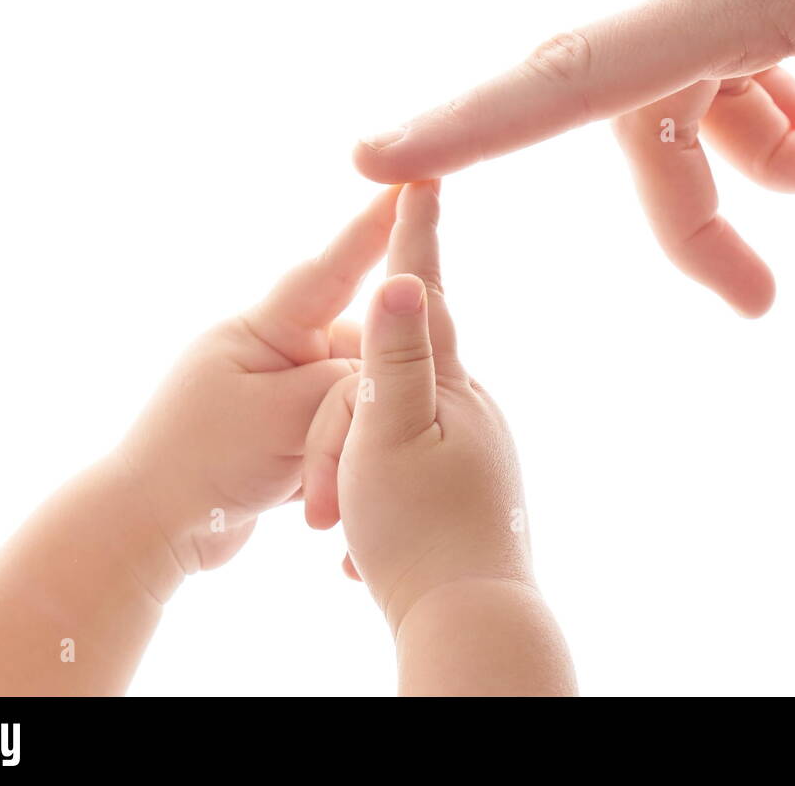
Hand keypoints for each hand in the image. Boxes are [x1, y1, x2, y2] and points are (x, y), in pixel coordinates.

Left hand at [113, 187, 399, 577]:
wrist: (149, 530)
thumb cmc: (205, 463)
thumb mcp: (286, 417)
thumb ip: (349, 385)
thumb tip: (388, 370)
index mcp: (262, 328)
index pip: (333, 268)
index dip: (376, 226)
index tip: (415, 180)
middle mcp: (272, 349)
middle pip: (356, 350)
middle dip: (362, 400)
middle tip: (334, 444)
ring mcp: (275, 391)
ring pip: (349, 397)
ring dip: (342, 443)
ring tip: (313, 487)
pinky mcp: (280, 431)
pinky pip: (333, 429)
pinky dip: (332, 459)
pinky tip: (313, 490)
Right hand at [302, 182, 531, 631]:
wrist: (467, 621)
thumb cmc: (419, 533)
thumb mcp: (389, 436)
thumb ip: (394, 360)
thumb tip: (401, 280)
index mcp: (452, 386)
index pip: (426, 292)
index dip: (418, 233)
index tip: (425, 173)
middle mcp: (471, 407)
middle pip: (392, 378)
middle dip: (341, 429)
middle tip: (322, 502)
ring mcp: (471, 448)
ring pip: (385, 436)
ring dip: (350, 479)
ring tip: (338, 538)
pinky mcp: (463, 488)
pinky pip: (399, 478)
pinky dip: (370, 508)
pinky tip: (361, 553)